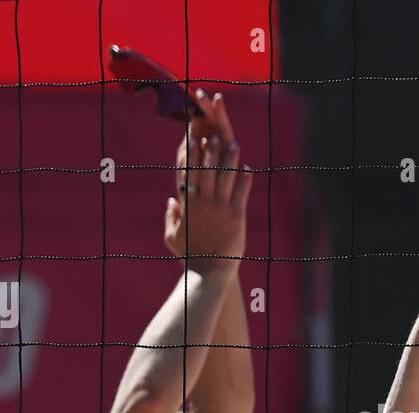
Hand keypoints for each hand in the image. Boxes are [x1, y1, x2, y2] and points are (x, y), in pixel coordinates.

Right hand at [165, 93, 252, 266]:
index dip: (188, 154)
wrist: (210, 272)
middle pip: (205, 169)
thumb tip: (170, 201)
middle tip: (212, 133)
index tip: (190, 138)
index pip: (185, 173)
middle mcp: (202, 203)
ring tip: (234, 144)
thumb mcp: (172, 237)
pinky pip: (241, 193)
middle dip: (209, 149)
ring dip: (229, 159)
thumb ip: (170, 217)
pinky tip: (248, 168)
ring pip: (224, 177)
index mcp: (186, 205)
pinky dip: (244, 179)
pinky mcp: (236, 216)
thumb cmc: (191, 256)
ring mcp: (219, 208)